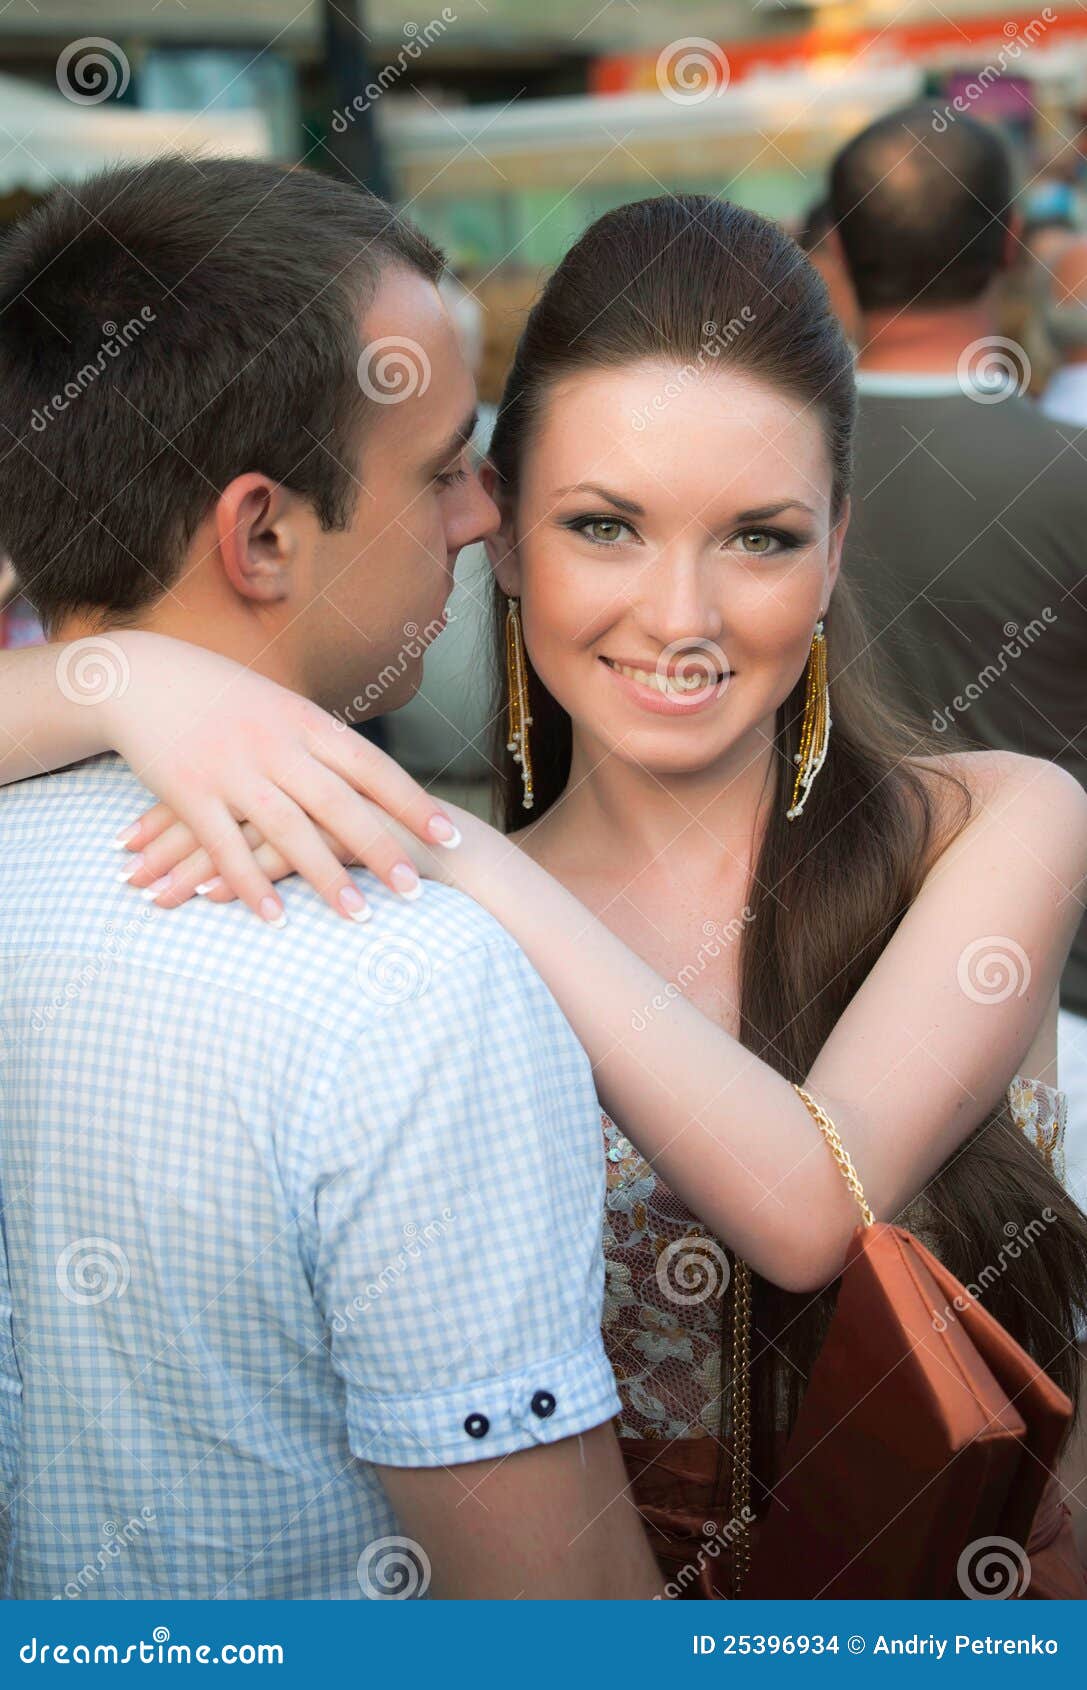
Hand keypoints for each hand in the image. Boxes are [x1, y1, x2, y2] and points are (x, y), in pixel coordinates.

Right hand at [104, 631, 463, 923]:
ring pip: (288, 830)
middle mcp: (276, 743)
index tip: (448, 836)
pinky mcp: (190, 790)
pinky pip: (225, 845)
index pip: (371, 766)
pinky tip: (277, 918)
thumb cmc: (221, 697)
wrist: (142, 676)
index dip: (411, 803)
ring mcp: (233, 767)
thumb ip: (320, 742)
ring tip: (358, 917)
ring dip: (325, 877)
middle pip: (338, 803)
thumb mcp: (279, 707)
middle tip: (414, 892)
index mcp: (306, 721)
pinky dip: (251, 884)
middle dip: (380, 849)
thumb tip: (369, 777)